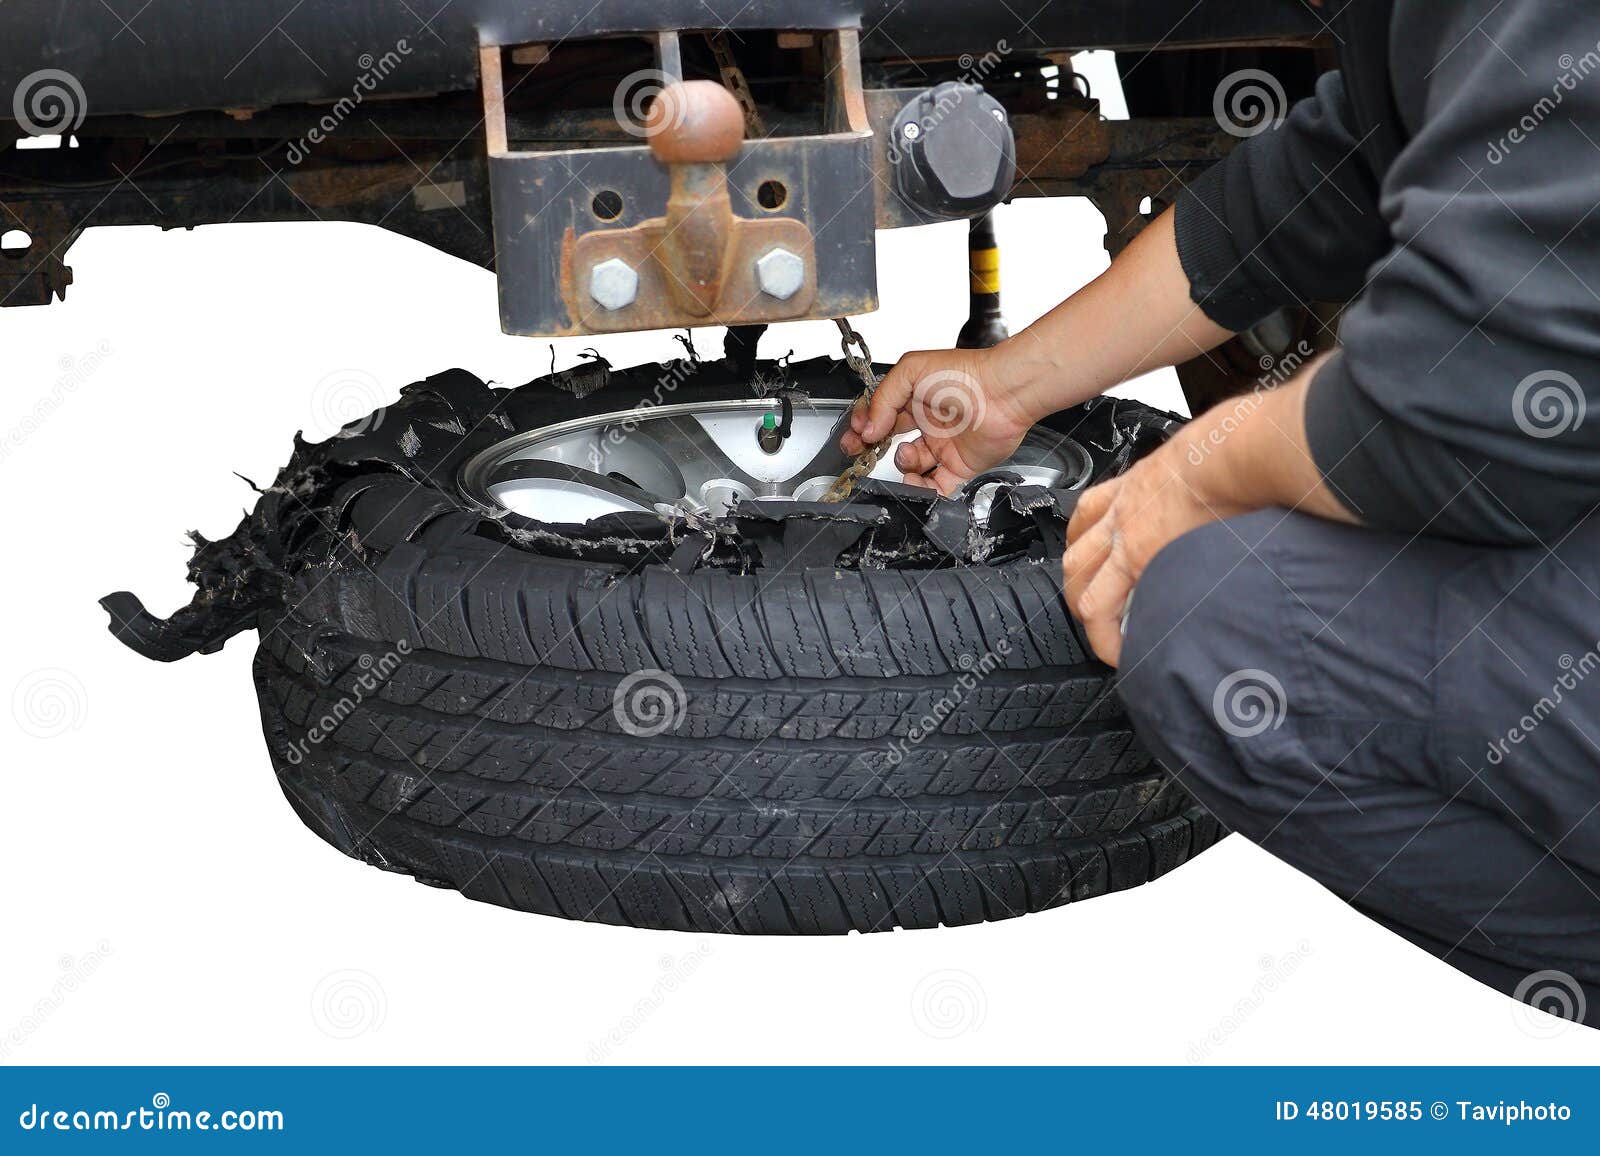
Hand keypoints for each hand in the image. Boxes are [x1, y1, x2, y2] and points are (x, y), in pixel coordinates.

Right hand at [839, 346, 1038, 494]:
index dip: (865, 425)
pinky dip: (921, 489)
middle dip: (873, 450)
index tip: (857, 432)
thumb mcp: (911, 371)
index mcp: (916, 398)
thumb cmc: (965, 374)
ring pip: (912, 466)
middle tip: (862, 453)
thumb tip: (868, 428)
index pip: (881, 416)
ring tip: (905, 457)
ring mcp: (944, 446)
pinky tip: (914, 480)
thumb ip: (883, 398)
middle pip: (891, 443)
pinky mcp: (960, 467)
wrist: (1001, 392)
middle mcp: (929, 423)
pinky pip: (936, 486)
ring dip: (902, 466)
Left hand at [1063, 443, 1247, 666]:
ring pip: (1079, 578)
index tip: (1094, 556)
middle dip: (1077, 580)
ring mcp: (1124, 535)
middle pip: (1077, 548)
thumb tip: (1241, 481)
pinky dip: (1103, 635)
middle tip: (1090, 604)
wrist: (1237, 452)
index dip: (1086, 536)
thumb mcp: (1211, 456)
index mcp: (1143, 483)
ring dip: (1084, 608)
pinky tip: (1117, 654)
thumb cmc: (1240, 448)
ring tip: (1103, 636)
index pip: (1095, 509)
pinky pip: (1102, 607)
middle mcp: (1124, 508)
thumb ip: (1209, 476)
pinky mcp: (1137, 560)